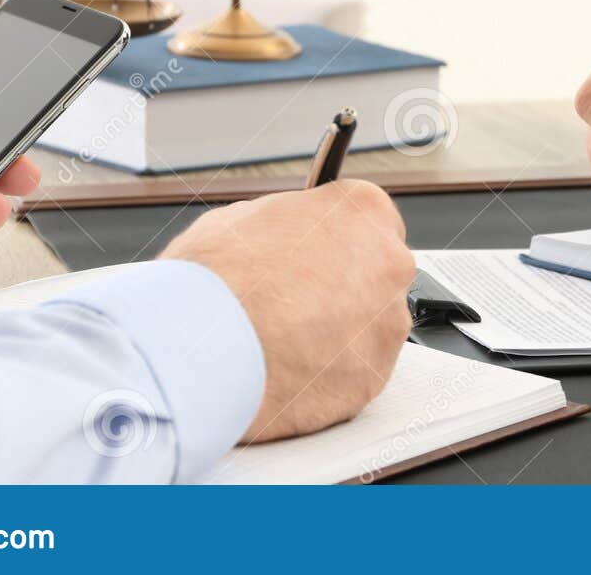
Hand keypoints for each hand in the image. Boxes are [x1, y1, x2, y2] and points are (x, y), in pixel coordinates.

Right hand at [161, 180, 415, 442]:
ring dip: (337, 335)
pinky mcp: (372, 378)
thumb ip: (287, 226)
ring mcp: (386, 325)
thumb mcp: (242, 220)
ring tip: (282, 343)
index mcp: (363, 211)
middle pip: (376, 275)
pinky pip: (355, 374)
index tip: (315, 260)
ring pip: (369, 328)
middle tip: (293, 304)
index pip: (368, 221)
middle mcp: (390, 264)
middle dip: (342, 289)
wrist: (201, 354)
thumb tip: (285, 236)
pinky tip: (287, 372)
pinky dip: (328, 376)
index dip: (334, 245)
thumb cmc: (215, 282)